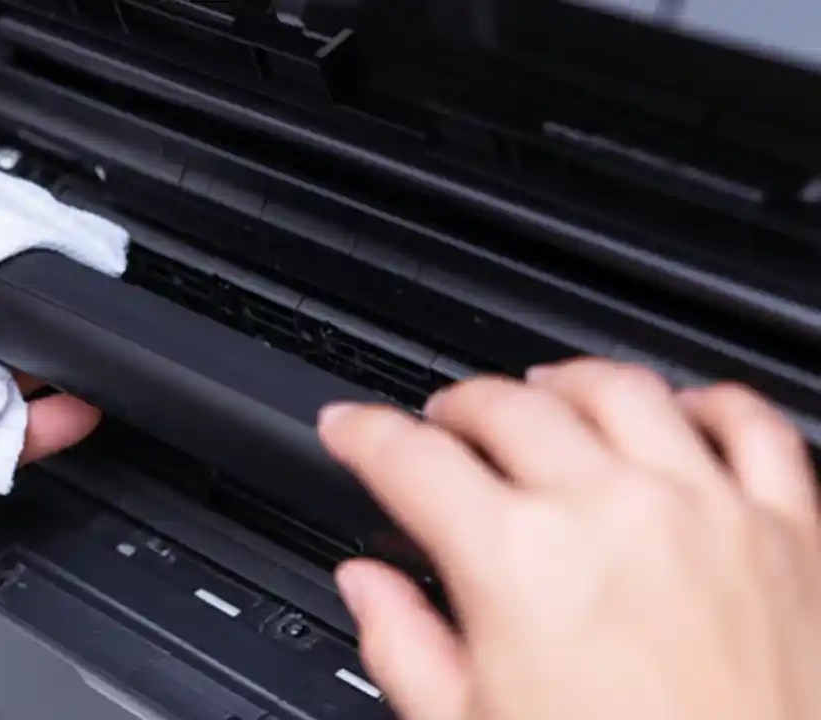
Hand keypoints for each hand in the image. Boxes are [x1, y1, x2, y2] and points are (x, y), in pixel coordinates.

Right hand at [320, 359, 820, 719]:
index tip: (350, 427)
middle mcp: (610, 510)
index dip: (364, 432)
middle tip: (438, 423)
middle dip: (455, 405)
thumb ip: (403, 646)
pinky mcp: (793, 529)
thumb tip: (366, 586)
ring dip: (565, 382)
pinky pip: (751, 425)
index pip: (410, 458)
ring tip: (543, 391)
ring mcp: (707, 509)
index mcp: (516, 560)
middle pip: (509, 407)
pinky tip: (681, 409)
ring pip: (622, 390)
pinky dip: (710, 401)